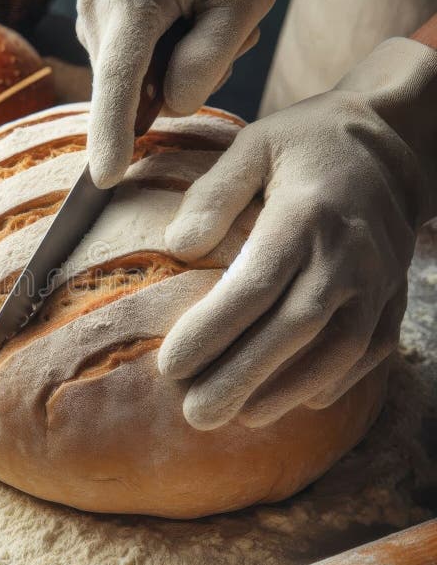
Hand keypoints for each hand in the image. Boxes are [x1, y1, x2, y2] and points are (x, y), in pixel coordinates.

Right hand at [76, 0, 287, 187]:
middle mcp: (98, 8)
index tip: (105, 178)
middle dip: (172, 86)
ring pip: (130, 85)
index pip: (119, 79)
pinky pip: (129, 73)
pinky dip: (159, 65)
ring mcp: (91, 18)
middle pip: (129, 89)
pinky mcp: (96, 27)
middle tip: (216, 36)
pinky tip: (181, 30)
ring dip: (170, 74)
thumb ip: (209, 58)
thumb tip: (171, 108)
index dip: (111, 132)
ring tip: (200, 25)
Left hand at [159, 38, 436, 430]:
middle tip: (195, 415)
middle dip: (240, 379)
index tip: (170, 367)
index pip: (254, 285)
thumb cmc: (305, 147)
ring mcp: (378, 282)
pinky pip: (367, 354)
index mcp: (306, 214)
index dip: (211, 331)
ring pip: (333, 352)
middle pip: (292, 330)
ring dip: (283, 392)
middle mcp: (348, 255)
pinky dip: (330, 383)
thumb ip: (214, 194)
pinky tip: (291, 402)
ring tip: (235, 418)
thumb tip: (177, 246)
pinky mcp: (393, 299)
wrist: (391, 148)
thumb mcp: (252, 146)